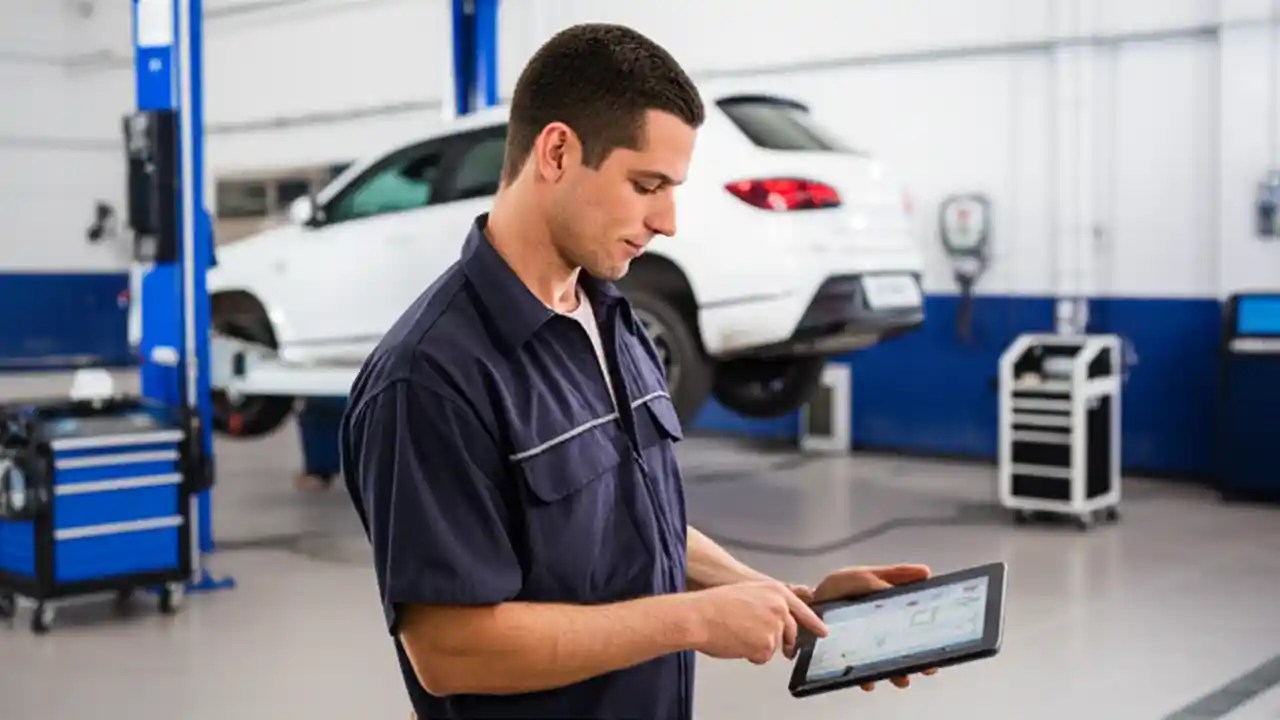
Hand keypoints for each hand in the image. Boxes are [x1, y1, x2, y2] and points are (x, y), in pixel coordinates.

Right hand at [691, 580, 827, 664]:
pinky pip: (763, 657)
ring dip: (759, 646)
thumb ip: (767, 604)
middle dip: (781, 641)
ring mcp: (775, 626)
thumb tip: (776, 623)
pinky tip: (737, 643)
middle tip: (761, 641)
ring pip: (774, 646)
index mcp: (775, 591)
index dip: (813, 622)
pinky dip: (751, 655)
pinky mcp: (768, 644)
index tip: (823, 632)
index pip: (801, 609)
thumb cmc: (715, 605)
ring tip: (738, 634)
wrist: (700, 616)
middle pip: (790, 632)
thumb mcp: (747, 593)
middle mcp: (780, 607)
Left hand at [811, 564, 938, 690]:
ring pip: (888, 664)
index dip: (929, 631)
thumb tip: (924, 572)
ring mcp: (868, 646)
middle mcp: (882, 631)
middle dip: (919, 659)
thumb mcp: (863, 576)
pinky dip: (866, 678)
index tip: (941, 639)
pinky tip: (868, 681)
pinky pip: (861, 673)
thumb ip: (891, 576)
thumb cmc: (837, 588)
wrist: (805, 605)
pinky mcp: (851, 658)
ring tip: (902, 678)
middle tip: (929, 666)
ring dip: (897, 674)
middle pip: (906, 648)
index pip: (916, 622)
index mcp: (891, 610)